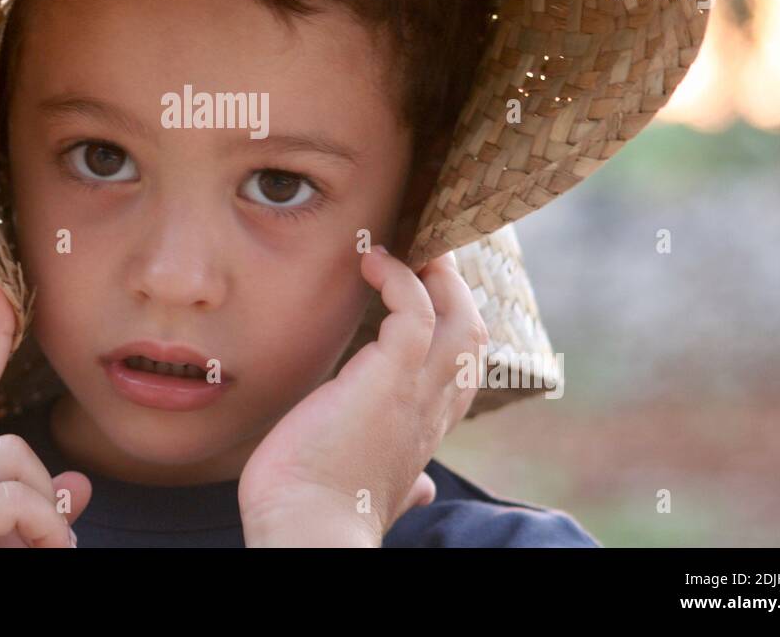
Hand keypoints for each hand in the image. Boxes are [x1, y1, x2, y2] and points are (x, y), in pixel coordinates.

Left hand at [238, 246, 487, 546]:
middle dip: (453, 288)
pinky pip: (414, 311)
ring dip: (436, 276)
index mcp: (427, 432)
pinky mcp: (389, 379)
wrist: (307, 530)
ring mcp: (416, 393)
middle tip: (422, 253)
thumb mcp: (376, 491)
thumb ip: (404, 484)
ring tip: (403, 248)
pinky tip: (373, 261)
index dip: (452, 325)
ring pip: (458, 318)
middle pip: (472, 334)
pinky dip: (400, 278)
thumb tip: (423, 492)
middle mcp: (433, 410)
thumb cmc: (323, 509)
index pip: (461, 368)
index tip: (427, 293)